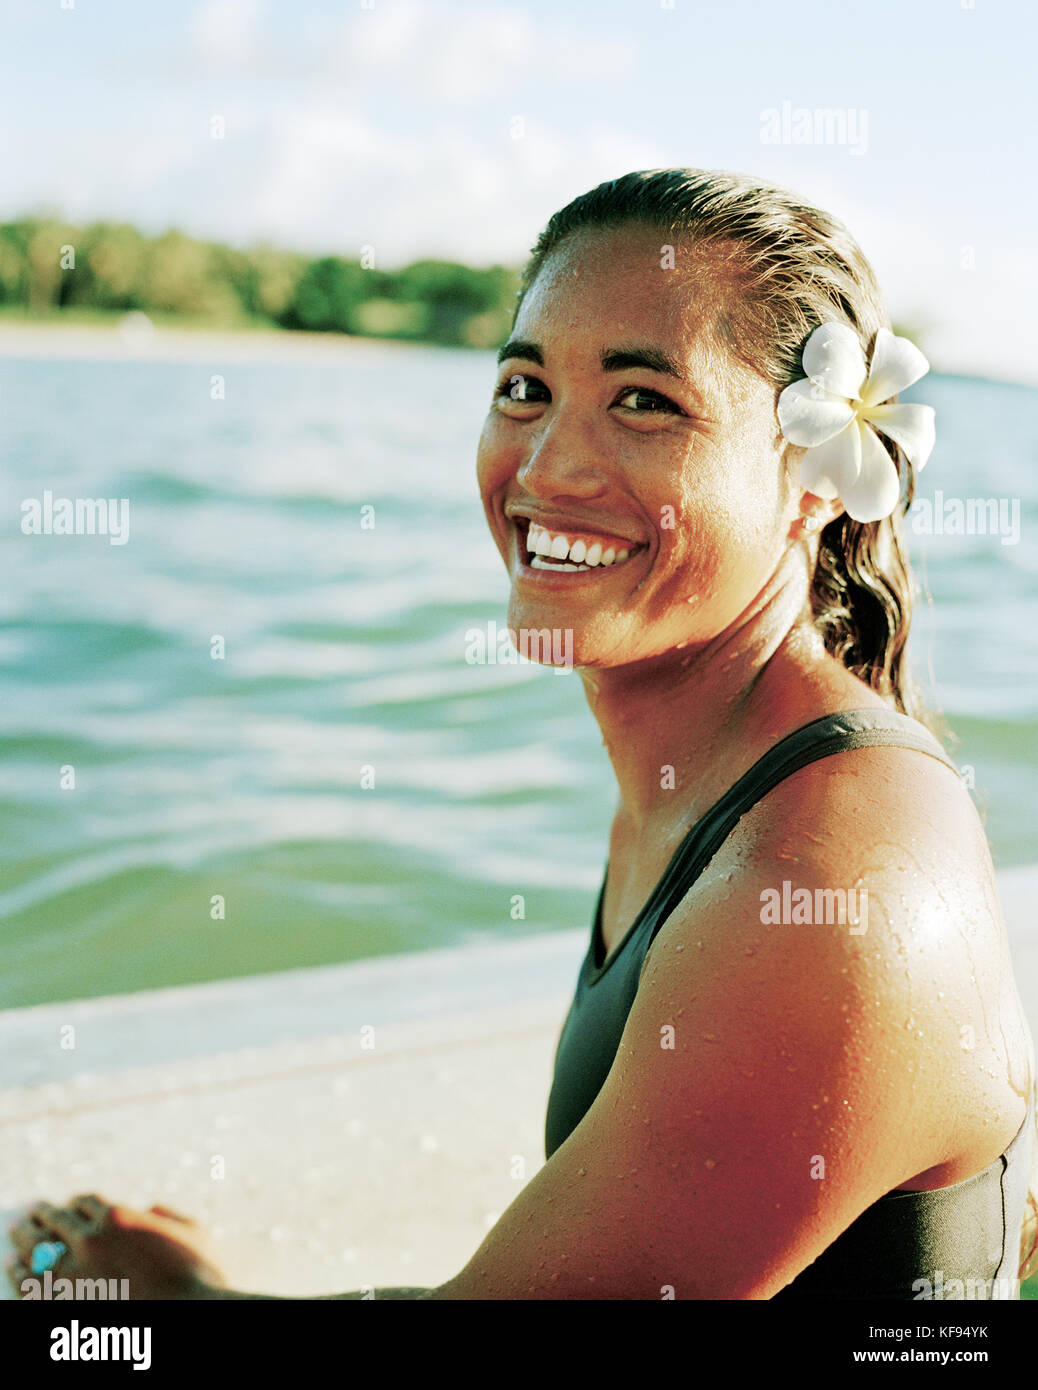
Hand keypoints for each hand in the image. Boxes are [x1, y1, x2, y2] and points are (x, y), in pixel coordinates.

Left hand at [6, 1194, 227, 1299]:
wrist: (188, 1317)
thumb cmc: (198, 1277)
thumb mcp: (193, 1232)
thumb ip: (169, 1215)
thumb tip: (151, 1208)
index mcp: (119, 1217)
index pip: (86, 1202)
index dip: (78, 1202)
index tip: (72, 1205)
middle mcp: (90, 1239)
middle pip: (56, 1220)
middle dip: (45, 1214)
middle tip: (36, 1211)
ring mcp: (72, 1273)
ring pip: (37, 1247)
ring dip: (26, 1236)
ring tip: (19, 1231)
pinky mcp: (61, 1304)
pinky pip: (29, 1283)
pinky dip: (19, 1270)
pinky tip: (14, 1264)